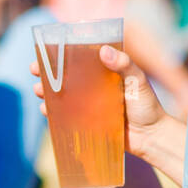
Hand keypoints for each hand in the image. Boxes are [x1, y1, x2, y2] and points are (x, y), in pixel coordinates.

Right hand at [30, 44, 170, 159]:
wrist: (152, 137)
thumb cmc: (148, 106)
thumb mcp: (138, 81)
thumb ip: (124, 65)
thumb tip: (103, 50)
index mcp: (103, 73)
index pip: (78, 59)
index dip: (61, 54)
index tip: (45, 50)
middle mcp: (93, 87)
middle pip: (65, 77)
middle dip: (47, 73)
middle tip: (35, 70)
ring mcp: (88, 105)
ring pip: (62, 96)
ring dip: (47, 92)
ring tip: (39, 91)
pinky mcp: (86, 122)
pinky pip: (65, 116)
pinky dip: (54, 113)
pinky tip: (46, 110)